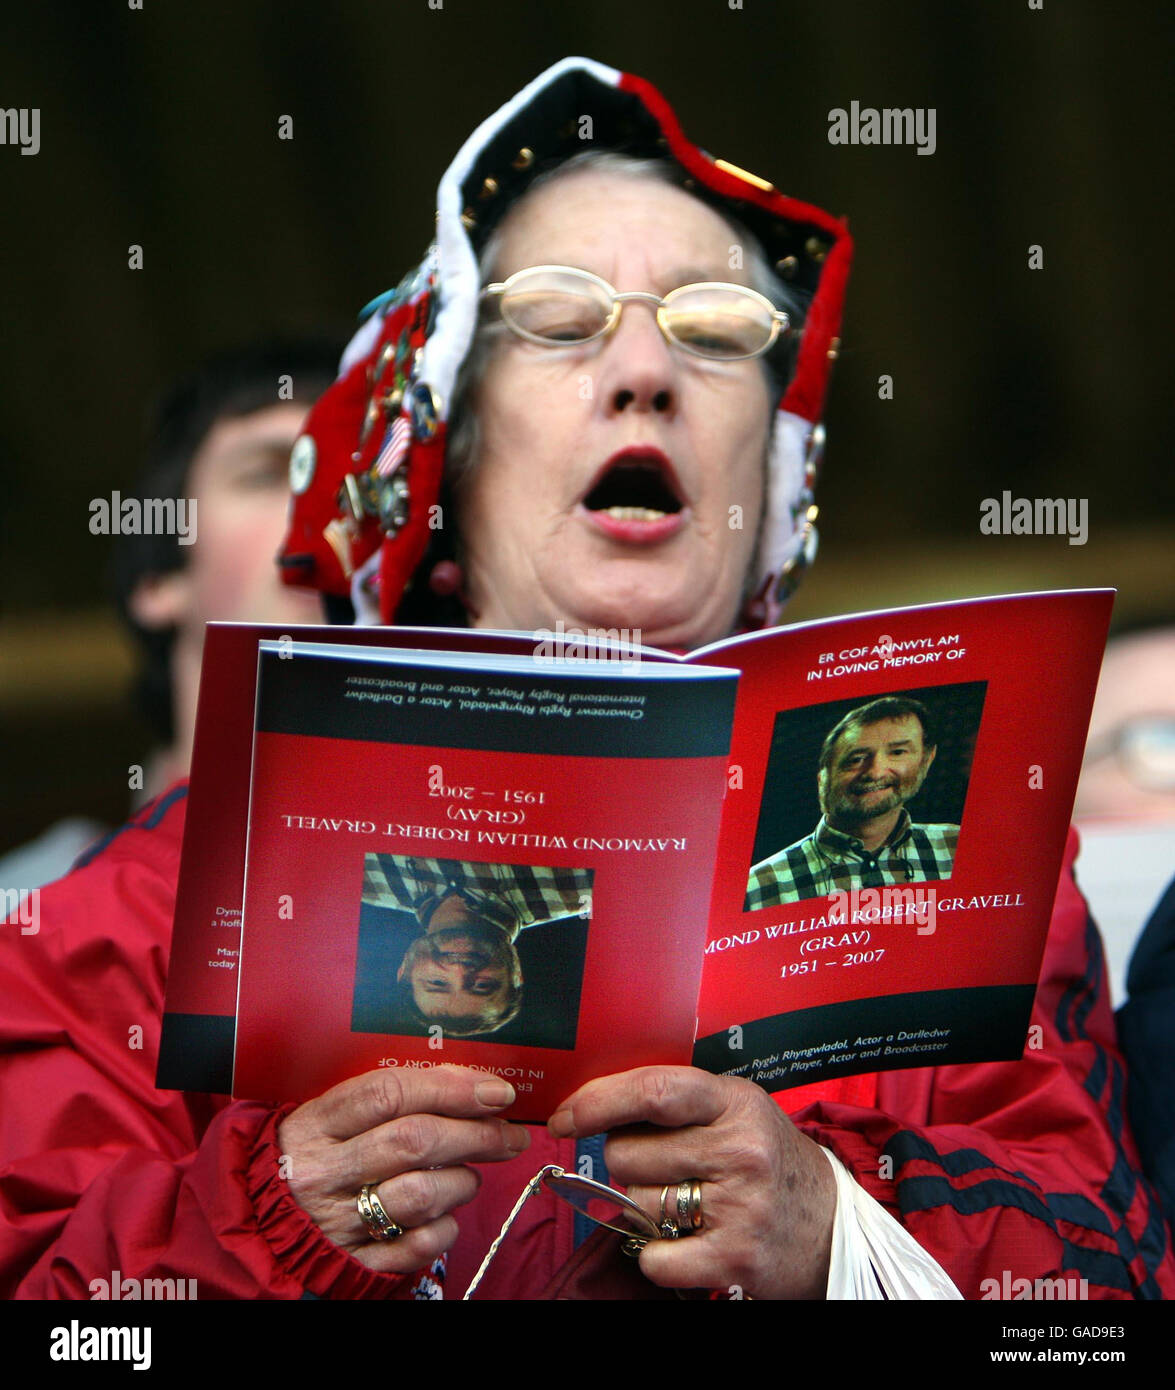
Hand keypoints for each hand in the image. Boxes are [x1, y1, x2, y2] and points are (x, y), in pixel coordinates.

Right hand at [276, 1065, 530, 1272]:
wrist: (258, 1225)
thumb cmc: (313, 1157)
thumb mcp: (332, 1117)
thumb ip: (392, 1097)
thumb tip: (467, 1082)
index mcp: (316, 1124)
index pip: (390, 1093)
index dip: (451, 1088)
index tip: (495, 1091)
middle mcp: (323, 1171)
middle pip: (414, 1142)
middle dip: (476, 1134)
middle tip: (510, 1134)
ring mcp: (335, 1221)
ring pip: (421, 1195)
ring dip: (463, 1182)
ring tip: (469, 1175)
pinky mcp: (352, 1264)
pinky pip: (417, 1246)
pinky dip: (446, 1228)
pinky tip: (445, 1215)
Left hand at [548, 1066, 835, 1298]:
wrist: (830, 1225)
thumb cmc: (766, 1159)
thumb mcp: (732, 1110)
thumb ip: (674, 1102)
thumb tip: (590, 1107)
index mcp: (733, 1101)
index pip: (652, 1091)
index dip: (597, 1102)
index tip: (564, 1117)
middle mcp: (739, 1149)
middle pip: (627, 1152)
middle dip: (629, 1160)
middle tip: (667, 1167)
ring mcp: (740, 1206)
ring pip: (634, 1201)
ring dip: (646, 1205)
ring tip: (688, 1200)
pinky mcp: (735, 1258)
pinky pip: (653, 1256)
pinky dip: (657, 1254)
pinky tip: (686, 1240)